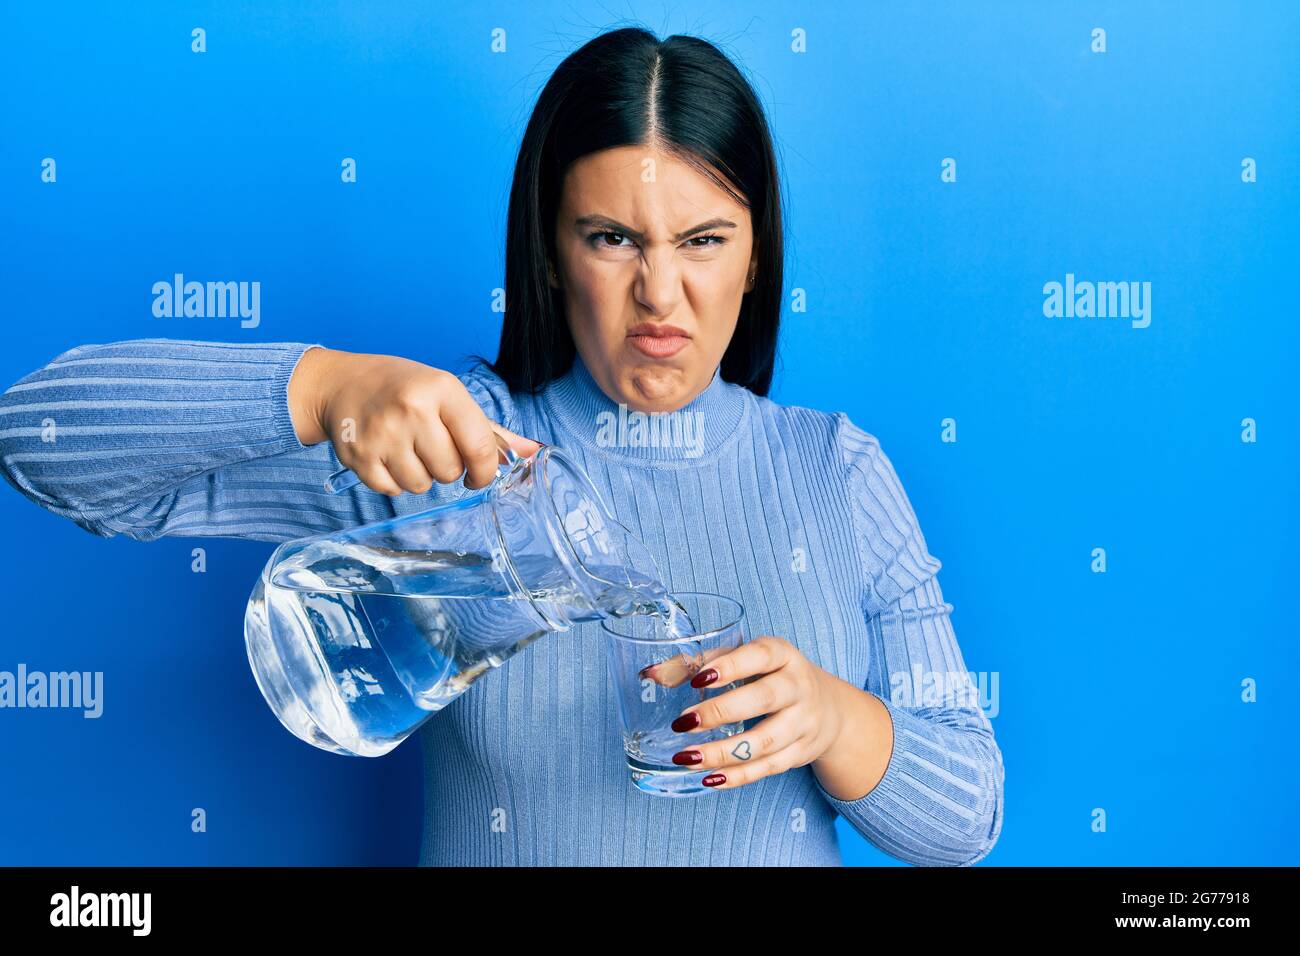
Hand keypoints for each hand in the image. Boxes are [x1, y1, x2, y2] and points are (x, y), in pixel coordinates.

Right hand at [288, 347, 541, 494]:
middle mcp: (412, 411)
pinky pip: (392, 490)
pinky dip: (393, 481)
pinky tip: (386, 456)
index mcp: (442, 390)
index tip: (478, 474)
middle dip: (447, 468)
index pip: (480, 446)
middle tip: (431, 447)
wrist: (341, 383)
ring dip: (420, 476)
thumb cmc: (404, 388)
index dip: (485, 470)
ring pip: (421, 486)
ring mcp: (382, 435)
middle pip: (450, 471)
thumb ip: (489, 429)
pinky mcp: (358, 456)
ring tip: (407, 450)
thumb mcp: (448, 394)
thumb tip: (533, 453)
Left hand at [661, 635, 850, 789]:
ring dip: (722, 752)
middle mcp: (799, 686)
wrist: (828, 708)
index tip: (698, 680)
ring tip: (686, 756)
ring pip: (764, 742)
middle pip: (763, 699)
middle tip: (682, 722)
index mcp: (783, 655)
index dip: (730, 666)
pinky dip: (737, 776)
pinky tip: (709, 777)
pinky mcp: (800, 753)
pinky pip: (768, 768)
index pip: (759, 656)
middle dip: (721, 712)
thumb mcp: (745, 660)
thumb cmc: (772, 676)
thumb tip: (652, 673)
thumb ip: (700, 663)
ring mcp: (803, 722)